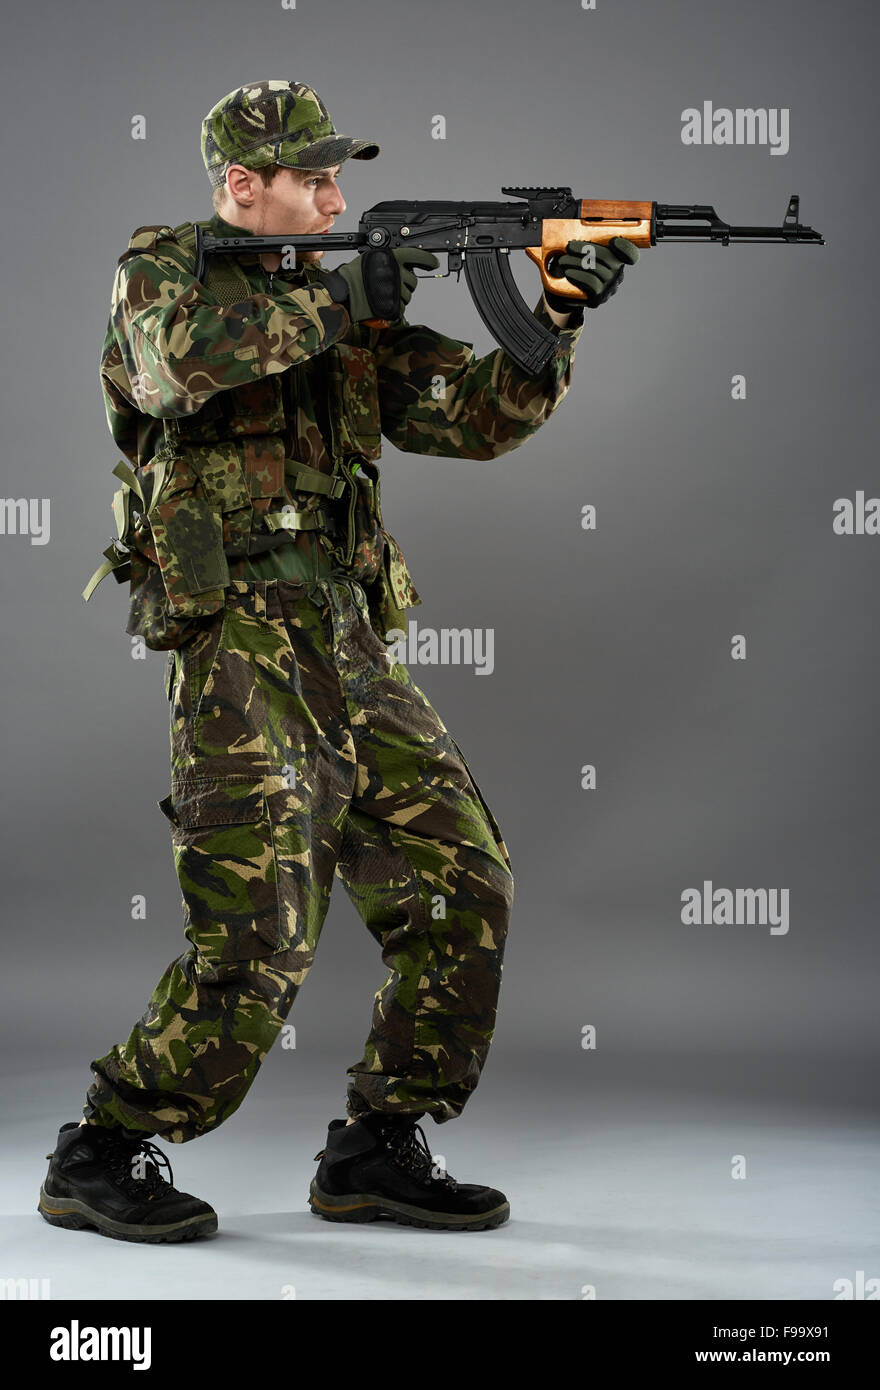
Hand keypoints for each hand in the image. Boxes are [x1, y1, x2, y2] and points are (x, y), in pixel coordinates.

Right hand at [320, 247, 439, 321]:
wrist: (343, 293)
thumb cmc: (353, 275)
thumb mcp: (372, 258)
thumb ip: (388, 260)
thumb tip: (403, 263)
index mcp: (393, 258)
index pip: (418, 256)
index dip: (429, 260)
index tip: (434, 263)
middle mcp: (397, 273)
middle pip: (414, 281)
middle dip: (407, 284)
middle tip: (394, 284)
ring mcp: (396, 290)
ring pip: (408, 296)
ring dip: (401, 296)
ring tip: (385, 293)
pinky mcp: (393, 306)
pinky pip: (401, 308)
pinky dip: (394, 307)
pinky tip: (383, 302)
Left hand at [544, 236, 638, 311]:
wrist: (567, 291)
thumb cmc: (578, 266)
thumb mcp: (583, 253)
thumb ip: (587, 243)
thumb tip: (576, 231)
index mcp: (618, 260)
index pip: (630, 254)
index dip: (625, 247)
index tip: (613, 241)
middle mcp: (618, 275)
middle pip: (607, 257)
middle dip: (585, 249)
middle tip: (569, 246)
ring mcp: (609, 288)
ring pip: (595, 269)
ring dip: (576, 262)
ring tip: (563, 260)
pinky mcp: (598, 298)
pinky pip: (590, 283)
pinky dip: (577, 275)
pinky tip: (568, 272)